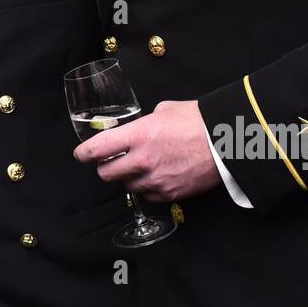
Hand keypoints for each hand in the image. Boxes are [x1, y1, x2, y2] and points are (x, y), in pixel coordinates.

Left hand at [73, 100, 220, 201]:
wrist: (226, 140)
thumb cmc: (197, 120)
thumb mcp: (164, 111)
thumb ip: (144, 123)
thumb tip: (135, 131)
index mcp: (139, 135)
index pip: (97, 149)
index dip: (84, 153)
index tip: (81, 154)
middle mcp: (143, 160)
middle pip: (106, 173)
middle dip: (105, 167)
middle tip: (111, 161)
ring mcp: (156, 180)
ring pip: (127, 186)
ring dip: (129, 178)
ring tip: (142, 166)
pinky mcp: (170, 193)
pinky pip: (148, 195)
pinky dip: (148, 187)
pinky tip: (158, 175)